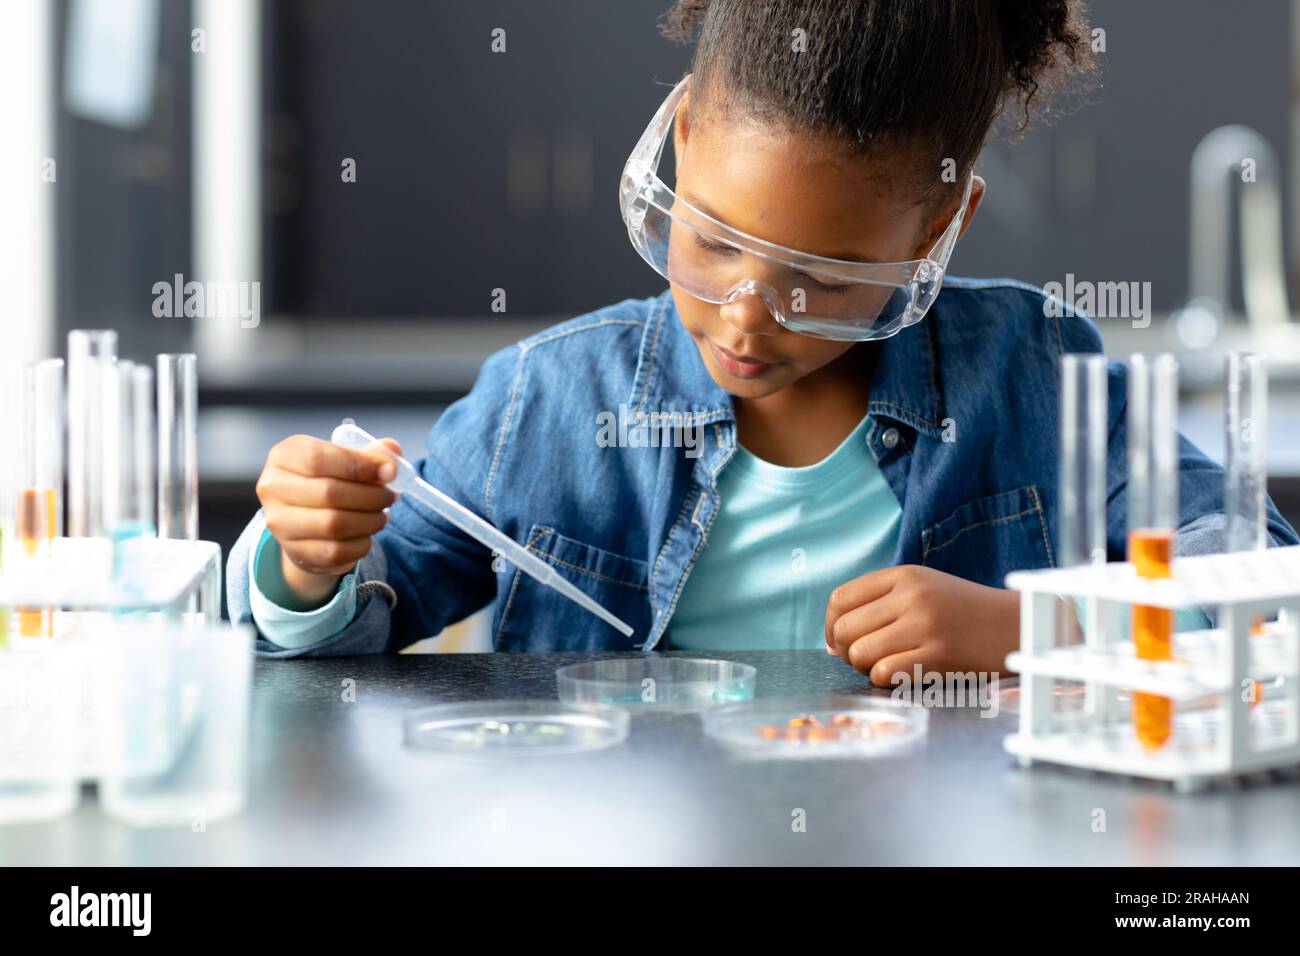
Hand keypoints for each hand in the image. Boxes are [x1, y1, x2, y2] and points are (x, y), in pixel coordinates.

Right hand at [255, 434, 402, 606]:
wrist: (305, 521)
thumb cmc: (327, 480)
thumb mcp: (343, 459)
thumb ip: (370, 453)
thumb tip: (392, 450)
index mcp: (283, 456)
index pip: (317, 458)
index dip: (359, 465)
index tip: (389, 472)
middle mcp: (273, 488)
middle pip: (328, 493)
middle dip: (370, 495)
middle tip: (390, 497)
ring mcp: (280, 524)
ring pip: (334, 525)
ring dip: (369, 520)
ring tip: (382, 515)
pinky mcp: (295, 552)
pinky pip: (336, 551)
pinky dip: (362, 543)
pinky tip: (368, 534)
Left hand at [824, 565, 1019, 684]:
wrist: (1016, 625)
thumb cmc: (962, 611)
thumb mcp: (923, 588)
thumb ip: (879, 604)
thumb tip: (833, 642)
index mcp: (904, 576)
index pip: (840, 599)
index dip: (831, 625)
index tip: (840, 641)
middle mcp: (912, 597)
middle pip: (845, 630)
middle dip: (846, 651)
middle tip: (865, 658)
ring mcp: (925, 626)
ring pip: (860, 654)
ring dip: (864, 668)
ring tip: (885, 665)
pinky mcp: (939, 656)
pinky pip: (884, 674)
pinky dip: (884, 679)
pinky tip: (902, 674)